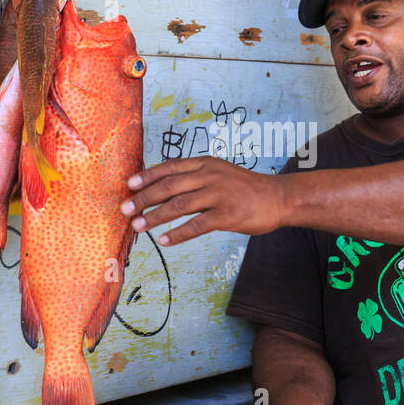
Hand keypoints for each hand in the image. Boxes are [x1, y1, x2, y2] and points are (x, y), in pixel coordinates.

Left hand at [120, 157, 287, 245]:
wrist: (278, 198)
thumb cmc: (246, 188)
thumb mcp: (220, 172)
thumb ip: (196, 177)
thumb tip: (165, 187)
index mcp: (206, 163)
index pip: (170, 167)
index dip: (147, 176)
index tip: (129, 185)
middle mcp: (210, 176)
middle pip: (169, 186)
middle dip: (144, 198)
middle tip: (125, 209)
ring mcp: (219, 195)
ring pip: (179, 205)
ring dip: (155, 217)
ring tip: (138, 226)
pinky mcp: (227, 215)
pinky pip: (196, 225)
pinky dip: (177, 234)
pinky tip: (164, 241)